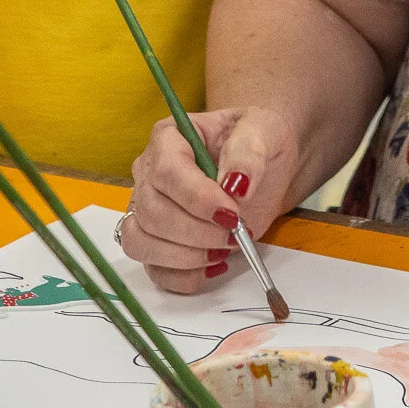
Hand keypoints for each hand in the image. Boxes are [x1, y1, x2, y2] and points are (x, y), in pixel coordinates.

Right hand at [122, 106, 299, 292]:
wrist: (267, 168)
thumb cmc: (260, 141)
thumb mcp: (264, 130)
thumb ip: (248, 151)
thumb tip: (235, 183)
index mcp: (169, 138)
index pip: (167, 172)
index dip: (197, 199)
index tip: (232, 213)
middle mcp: (149, 173)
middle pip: (152, 213)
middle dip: (197, 232)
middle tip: (236, 232)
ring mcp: (147, 210)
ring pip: (141, 243)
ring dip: (186, 257)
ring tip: (225, 248)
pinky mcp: (157, 242)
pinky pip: (153, 270)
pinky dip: (183, 277)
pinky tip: (215, 264)